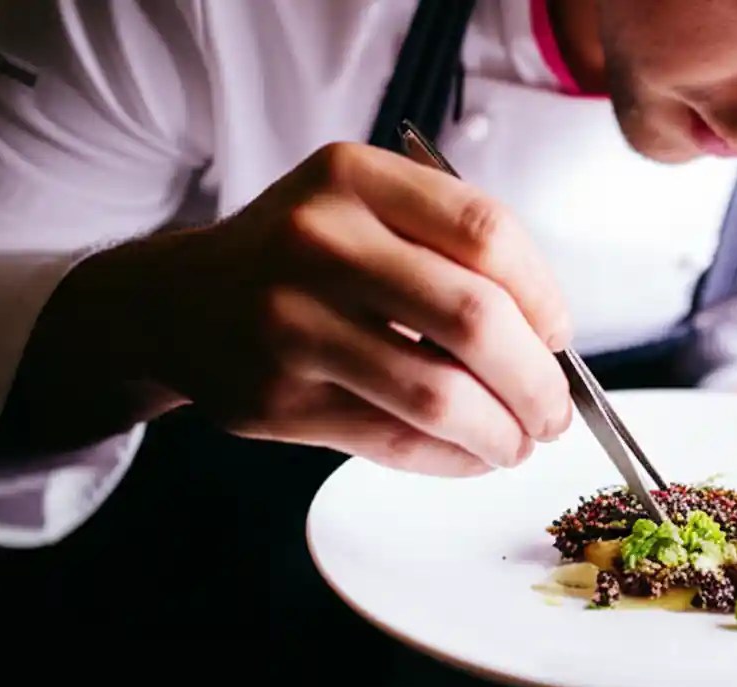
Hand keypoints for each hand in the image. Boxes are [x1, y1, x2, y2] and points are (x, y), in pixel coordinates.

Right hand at [8, 142, 572, 474]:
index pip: (486, 232)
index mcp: (353, 177)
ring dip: (503, 433)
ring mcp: (289, 323)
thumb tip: (549, 343)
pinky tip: (474, 455)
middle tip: (556, 411)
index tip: (559, 337)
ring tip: (522, 442)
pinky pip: (395, 442)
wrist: (178, 301)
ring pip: (438, 395)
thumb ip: (451, 251)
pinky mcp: (276, 400)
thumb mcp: (365, 210)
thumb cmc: (303, 255)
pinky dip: (455, 459)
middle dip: (537, 381)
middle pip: (473, 319)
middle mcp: (317, 241)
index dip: (543, 294)